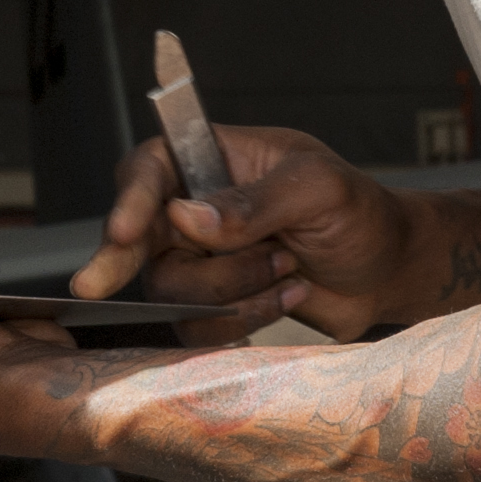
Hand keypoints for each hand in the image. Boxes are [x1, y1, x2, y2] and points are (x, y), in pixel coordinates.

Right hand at [73, 125, 426, 342]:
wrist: (386, 272)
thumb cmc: (359, 214)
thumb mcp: (319, 189)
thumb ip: (254, 201)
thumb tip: (189, 217)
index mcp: (213, 157)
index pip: (151, 167)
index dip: (130, 197)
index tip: (123, 230)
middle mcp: (193, 207)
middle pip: (134, 233)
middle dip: (116, 261)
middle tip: (93, 287)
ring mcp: (198, 259)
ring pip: (170, 287)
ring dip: (232, 287)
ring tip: (286, 268)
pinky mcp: (210, 304)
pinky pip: (195, 324)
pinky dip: (242, 317)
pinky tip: (285, 296)